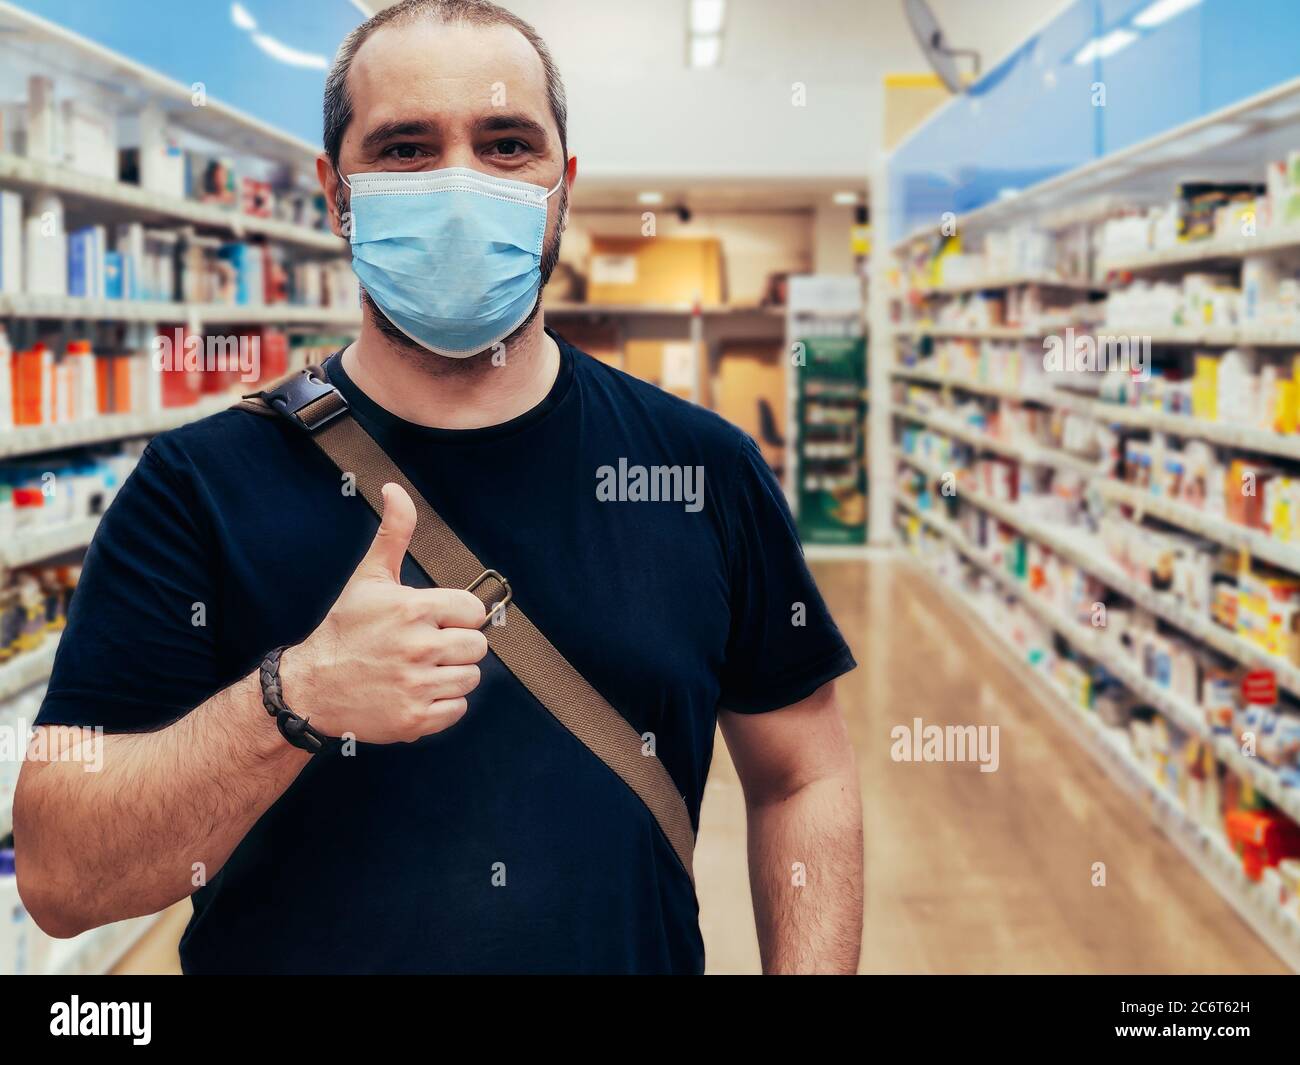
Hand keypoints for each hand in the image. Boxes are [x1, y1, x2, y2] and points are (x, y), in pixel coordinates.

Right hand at [281, 482, 487, 742]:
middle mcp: (418, 647)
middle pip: (478, 646)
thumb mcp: (370, 577)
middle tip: (427, 648)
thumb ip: (393, 533)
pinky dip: (442, 706)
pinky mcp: (415, 719)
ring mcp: (416, 685)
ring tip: (419, 671)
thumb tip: (395, 488)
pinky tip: (416, 694)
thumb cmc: (346, 629)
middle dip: (457, 647)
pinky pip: (457, 710)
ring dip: (450, 676)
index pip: (475, 611)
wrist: (311, 687)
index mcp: (414, 609)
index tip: (436, 621)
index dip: (459, 616)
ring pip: (470, 678)